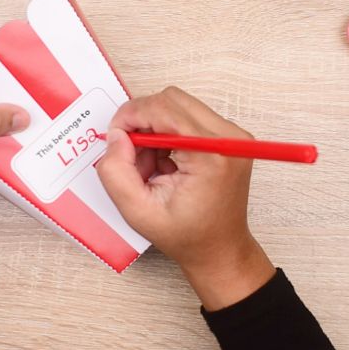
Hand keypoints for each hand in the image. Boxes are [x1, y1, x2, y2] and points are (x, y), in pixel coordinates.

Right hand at [97, 87, 274, 310]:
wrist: (220, 249)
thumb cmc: (187, 236)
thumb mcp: (137, 212)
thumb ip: (116, 172)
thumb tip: (116, 135)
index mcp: (211, 155)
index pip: (164, 108)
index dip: (131, 116)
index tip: (115, 136)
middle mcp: (229, 138)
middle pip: (172, 99)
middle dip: (143, 122)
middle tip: (131, 155)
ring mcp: (233, 135)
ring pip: (178, 106)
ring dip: (154, 130)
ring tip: (150, 167)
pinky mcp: (229, 137)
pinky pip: (188, 117)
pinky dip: (168, 135)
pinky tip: (165, 165)